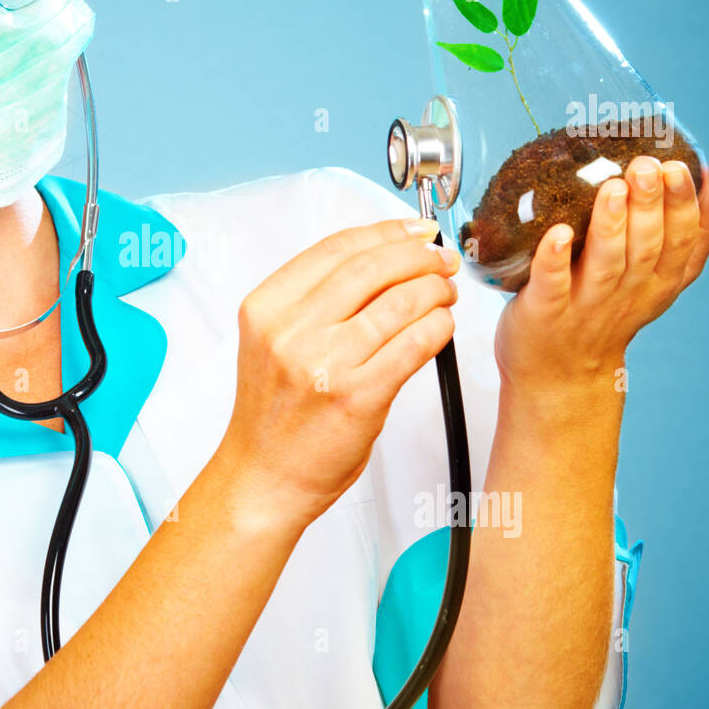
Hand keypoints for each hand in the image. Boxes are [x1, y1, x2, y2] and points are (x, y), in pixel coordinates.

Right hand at [219, 217, 460, 532]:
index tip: (414, 231)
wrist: (264, 477)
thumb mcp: (274, 342)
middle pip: (370, 267)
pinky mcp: (358, 396)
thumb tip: (380, 260)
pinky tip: (443, 324)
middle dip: (417, 255)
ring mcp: (324, 363)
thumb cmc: (274, 416)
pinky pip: (414, 344)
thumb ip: (312, 302)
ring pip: (399, 302)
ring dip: (434, 289)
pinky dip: (438, 326)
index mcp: (266, 308)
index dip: (385, 231)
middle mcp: (290, 331)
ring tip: (445, 292)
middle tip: (440, 259)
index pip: (334, 248)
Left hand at [494, 154, 708, 392]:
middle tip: (647, 165)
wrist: (560, 375)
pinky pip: (551, 284)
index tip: (680, 166)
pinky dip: (554, 259)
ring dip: (610, 224)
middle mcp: (627, 292)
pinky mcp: (545, 313)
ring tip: (612, 187)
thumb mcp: (663, 275)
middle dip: (650, 205)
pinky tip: (557, 233)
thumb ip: (695, 225)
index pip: (684, 240)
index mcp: (659, 280)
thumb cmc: (609, 309)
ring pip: (605, 263)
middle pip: (646, 247)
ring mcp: (586, 304)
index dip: (686, 204)